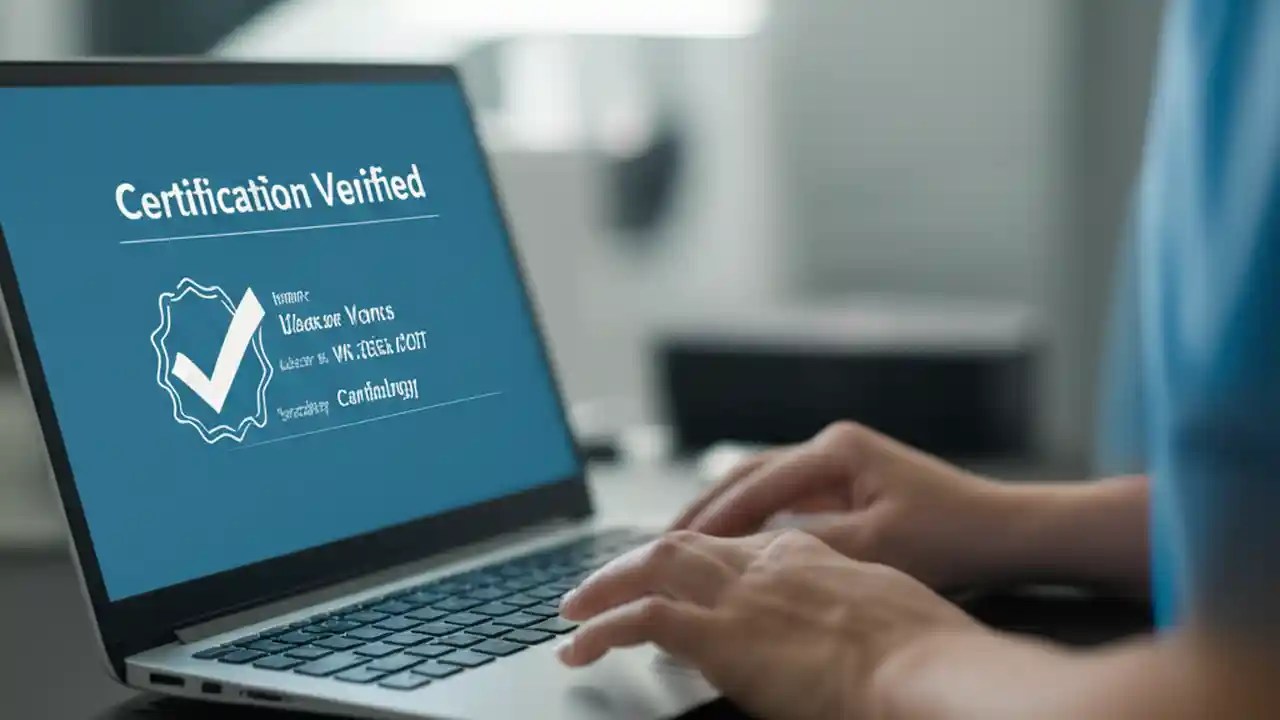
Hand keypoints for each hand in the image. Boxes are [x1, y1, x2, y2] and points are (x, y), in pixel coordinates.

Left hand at [557, 530, 982, 719]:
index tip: (673, 573)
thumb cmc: (925, 652)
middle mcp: (763, 562)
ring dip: (606, 586)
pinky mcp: (718, 634)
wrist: (925, 668)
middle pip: (682, 545)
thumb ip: (845, 608)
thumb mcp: (888, 608)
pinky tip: (580, 646)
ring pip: (651, 569)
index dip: (695, 558)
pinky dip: (602, 629)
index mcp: (806, 554)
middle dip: (635, 561)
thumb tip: (839, 631)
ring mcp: (738, 594)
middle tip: (601, 583)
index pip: (732, 545)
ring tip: (573, 609)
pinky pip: (640, 620)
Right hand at [672, 422, 1016, 588]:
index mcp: (836, 449)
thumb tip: (749, 556)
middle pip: (748, 474)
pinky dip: (754, 518)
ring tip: (685, 541)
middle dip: (705, 508)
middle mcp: (833, 446)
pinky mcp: (848, 482)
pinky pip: (786, 497)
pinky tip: (734, 542)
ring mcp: (840, 461)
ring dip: (726, 511)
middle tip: (662, 540)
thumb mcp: (875, 546)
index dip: (713, 519)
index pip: (756, 485)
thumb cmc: (952, 535)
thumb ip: (809, 544)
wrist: (1006, 530)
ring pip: (762, 484)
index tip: (675, 546)